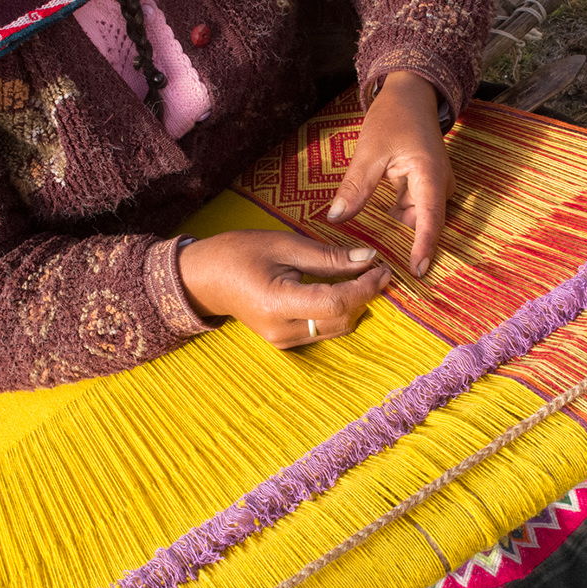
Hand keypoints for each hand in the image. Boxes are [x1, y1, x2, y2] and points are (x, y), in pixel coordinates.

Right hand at [177, 230, 390, 348]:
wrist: (204, 278)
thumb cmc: (238, 253)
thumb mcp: (284, 245)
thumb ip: (328, 256)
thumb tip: (368, 258)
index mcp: (278, 303)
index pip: (336, 302)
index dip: (365, 287)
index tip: (382, 268)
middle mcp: (282, 330)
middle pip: (341, 319)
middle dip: (365, 296)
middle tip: (378, 268)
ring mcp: (284, 340)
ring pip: (337, 329)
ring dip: (356, 305)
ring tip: (365, 277)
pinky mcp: (286, 342)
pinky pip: (325, 330)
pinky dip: (340, 311)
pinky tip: (344, 290)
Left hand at [327, 71, 455, 277]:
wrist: (411, 95)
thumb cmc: (393, 117)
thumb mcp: (369, 151)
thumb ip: (355, 186)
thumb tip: (335, 218)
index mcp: (430, 174)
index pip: (430, 218)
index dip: (425, 247)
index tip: (418, 271)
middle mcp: (439, 184)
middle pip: (428, 223)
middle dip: (412, 245)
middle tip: (389, 269)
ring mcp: (435, 186)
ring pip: (420, 218)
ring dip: (402, 230)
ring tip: (381, 248)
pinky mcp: (427, 186)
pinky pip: (415, 210)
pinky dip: (400, 217)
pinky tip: (383, 224)